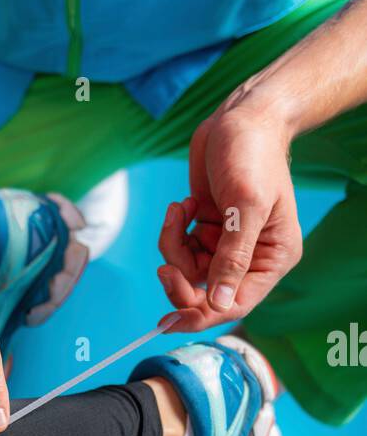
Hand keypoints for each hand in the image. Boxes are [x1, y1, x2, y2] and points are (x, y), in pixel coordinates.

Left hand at [157, 103, 302, 332]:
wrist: (242, 117)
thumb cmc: (254, 154)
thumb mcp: (246, 205)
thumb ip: (233, 257)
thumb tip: (220, 304)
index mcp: (272, 258)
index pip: (235, 304)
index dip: (202, 314)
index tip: (170, 318)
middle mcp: (250, 258)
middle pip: (207, 294)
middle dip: (181, 281)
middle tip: (163, 267)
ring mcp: (226, 245)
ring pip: (188, 271)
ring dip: (173, 246)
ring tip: (178, 211)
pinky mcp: (206, 230)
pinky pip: (181, 249)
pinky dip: (174, 231)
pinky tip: (182, 204)